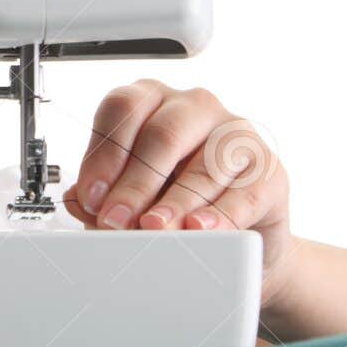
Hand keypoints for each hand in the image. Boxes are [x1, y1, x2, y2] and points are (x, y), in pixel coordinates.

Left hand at [63, 80, 296, 305]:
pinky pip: (243, 191)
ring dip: (174, 202)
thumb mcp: (132, 198)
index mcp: (152, 101)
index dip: (103, 154)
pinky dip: (219, 214)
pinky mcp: (269, 168)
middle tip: (114, 220)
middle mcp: (195, 107)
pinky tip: (200, 229)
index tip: (90, 196)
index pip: (122, 109)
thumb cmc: (173, 206)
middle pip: (161, 135)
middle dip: (134, 183)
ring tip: (154, 229)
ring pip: (203, 164)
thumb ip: (103, 196)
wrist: (233, 245)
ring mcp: (236, 132)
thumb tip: (78, 200)